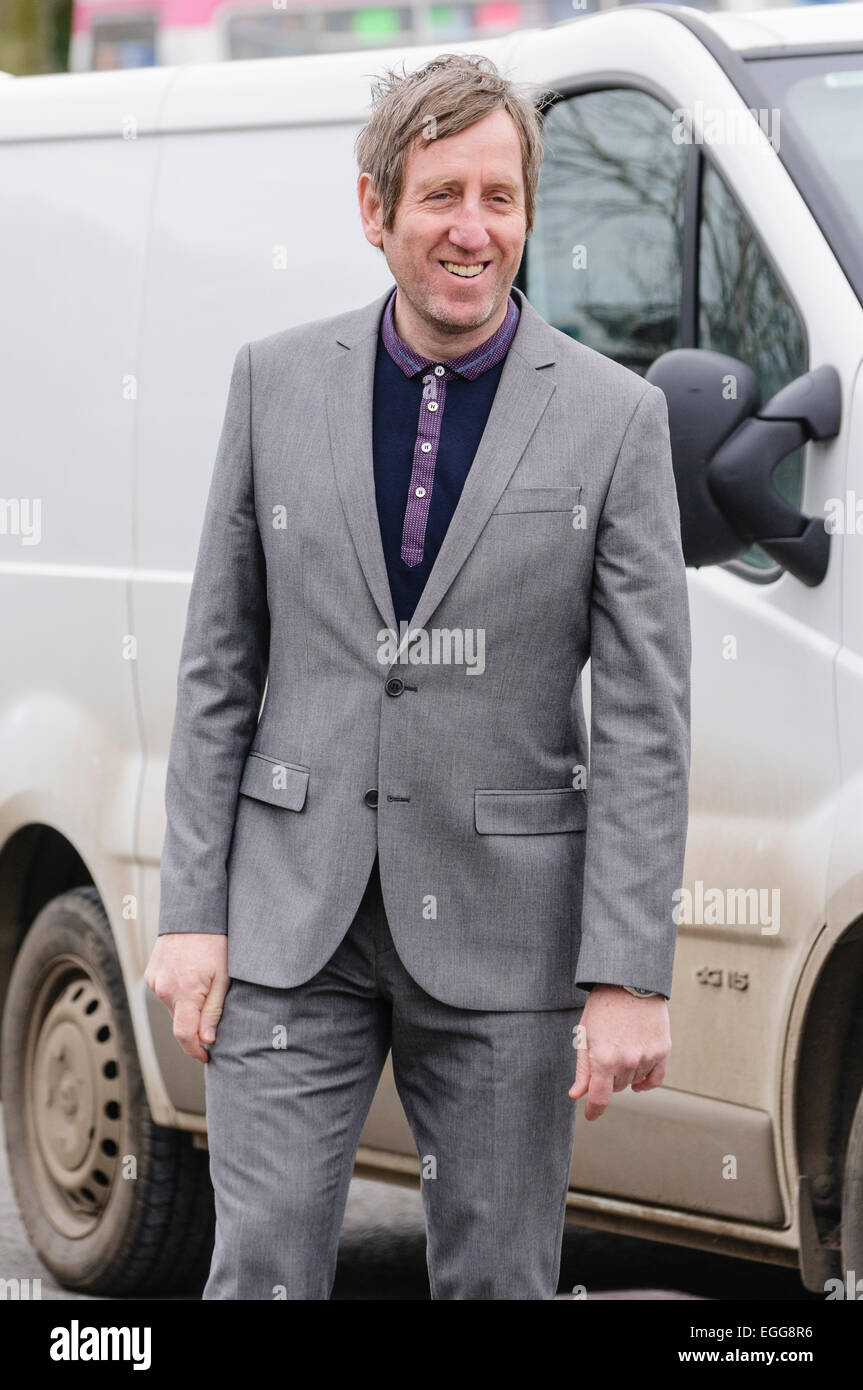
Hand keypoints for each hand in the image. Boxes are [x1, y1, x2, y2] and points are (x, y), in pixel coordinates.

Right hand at [144, 933, 228, 1063]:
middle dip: (196, 1024)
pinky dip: (178, 993)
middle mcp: (164, 989)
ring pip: (173, 1007)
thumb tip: (207, 1039)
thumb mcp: (224, 977)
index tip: (206, 1056)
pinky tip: (191, 977)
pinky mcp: (151, 974)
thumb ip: (213, 1011)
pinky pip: (166, 993)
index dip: (195, 1050)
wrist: (193, 914)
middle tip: (214, 1010)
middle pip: (179, 1022)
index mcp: (184, 992)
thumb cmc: (214, 942)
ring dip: (187, 1006)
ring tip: (204, 985)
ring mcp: (154, 981)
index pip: (185, 1035)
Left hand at [568, 984, 669, 1120]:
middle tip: (606, 1052)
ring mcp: (647, 1057)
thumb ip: (583, 1069)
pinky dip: (647, 1081)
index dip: (594, 1111)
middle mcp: (627, 1061)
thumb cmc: (603, 1007)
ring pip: (634, 1082)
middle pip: (616, 1088)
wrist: (629, 982)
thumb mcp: (585, 1036)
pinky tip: (639, 1077)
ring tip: (621, 1048)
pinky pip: (656, 1079)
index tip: (591, 1115)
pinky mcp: (662, 1050)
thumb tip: (577, 1095)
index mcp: (603, 1058)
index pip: (599, 1098)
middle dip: (608, 1077)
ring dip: (626, 1074)